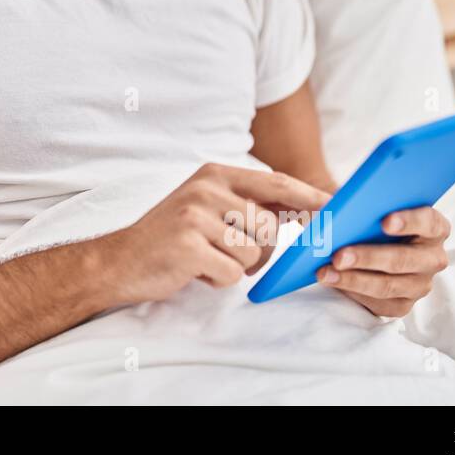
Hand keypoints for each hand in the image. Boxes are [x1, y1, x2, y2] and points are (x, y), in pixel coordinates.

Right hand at [102, 162, 332, 304]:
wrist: (118, 261)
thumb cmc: (170, 237)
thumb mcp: (207, 208)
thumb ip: (247, 204)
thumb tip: (303, 207)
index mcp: (214, 174)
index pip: (275, 183)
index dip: (308, 197)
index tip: (336, 208)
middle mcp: (206, 188)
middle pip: (269, 227)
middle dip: (257, 251)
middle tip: (225, 253)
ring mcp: (195, 216)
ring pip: (253, 253)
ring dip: (235, 266)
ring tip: (205, 259)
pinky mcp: (188, 245)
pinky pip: (232, 273)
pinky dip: (217, 280)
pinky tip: (194, 270)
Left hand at [316, 206, 450, 317]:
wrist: (370, 244)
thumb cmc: (373, 221)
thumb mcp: (372, 209)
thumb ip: (365, 205)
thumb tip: (338, 210)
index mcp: (434, 228)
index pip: (430, 222)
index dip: (409, 221)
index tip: (385, 222)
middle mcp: (432, 258)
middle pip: (404, 259)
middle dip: (369, 257)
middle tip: (338, 255)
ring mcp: (420, 284)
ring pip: (388, 285)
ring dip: (354, 280)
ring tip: (326, 272)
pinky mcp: (403, 304)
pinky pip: (380, 303)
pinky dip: (354, 293)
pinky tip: (333, 283)